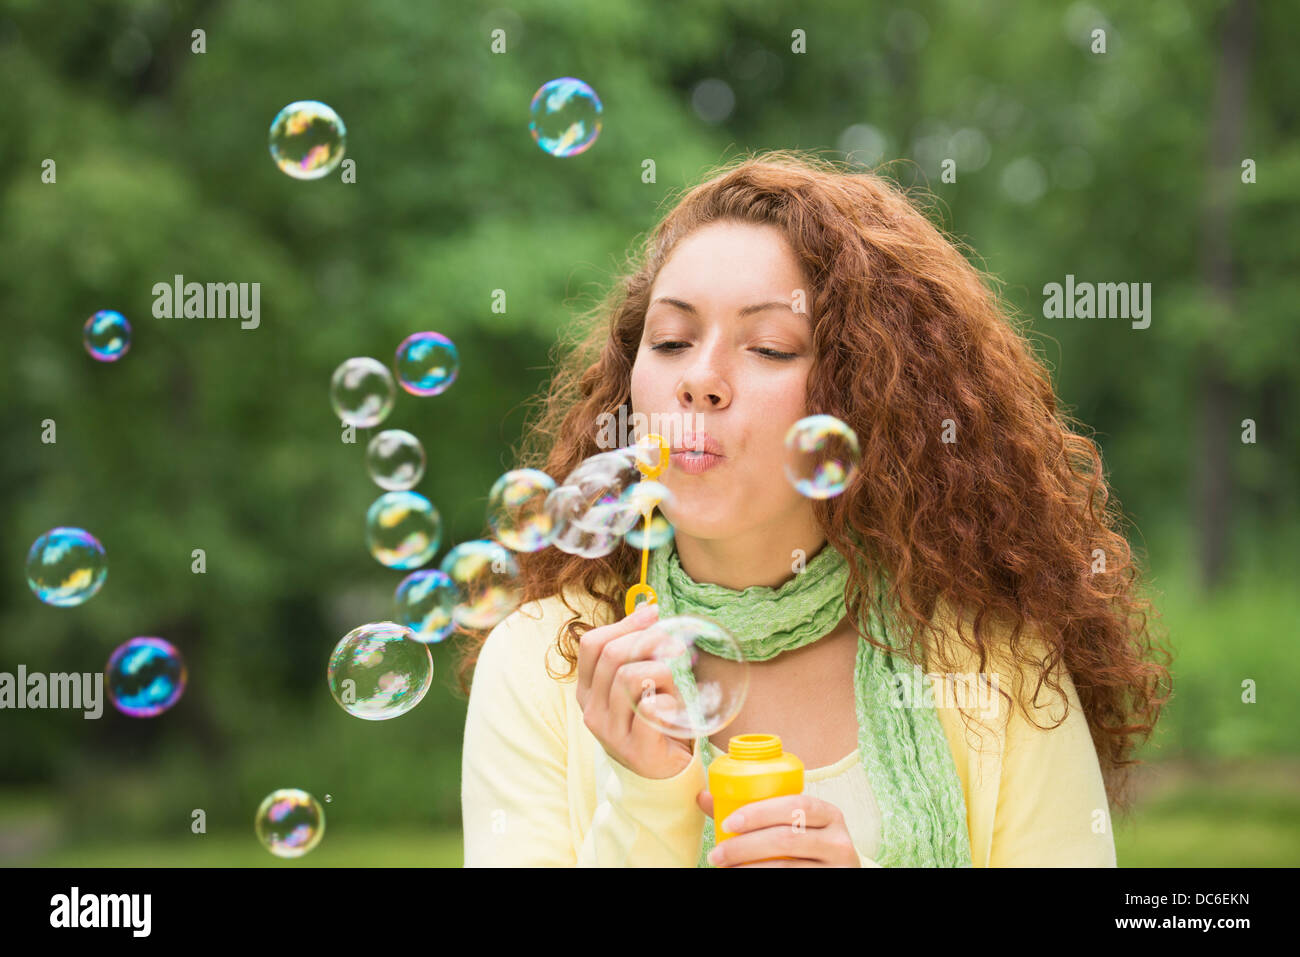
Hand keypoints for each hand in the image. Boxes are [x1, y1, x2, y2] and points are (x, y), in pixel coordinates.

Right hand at [575, 601, 694, 779]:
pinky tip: (673, 705)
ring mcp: (610, 731)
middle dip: (648, 641)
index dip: (624, 624)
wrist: (660, 773)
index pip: (591, 645)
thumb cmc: (651, 721)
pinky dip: (668, 700)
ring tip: (675, 683)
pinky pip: (651, 709)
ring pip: (631, 678)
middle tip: (677, 643)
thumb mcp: (637, 685)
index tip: (654, 614)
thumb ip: (637, 654)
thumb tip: (649, 610)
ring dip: (661, 672)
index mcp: (587, 690)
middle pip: (612, 656)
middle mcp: (591, 709)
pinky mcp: (635, 749)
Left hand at [695, 790, 860, 866]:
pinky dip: (762, 878)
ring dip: (748, 869)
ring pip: (786, 868)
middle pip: (786, 839)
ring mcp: (837, 868)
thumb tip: (703, 796)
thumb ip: (755, 811)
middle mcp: (838, 841)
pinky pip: (791, 882)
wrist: (839, 874)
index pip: (795, 806)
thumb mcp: (793, 825)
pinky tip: (744, 876)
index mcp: (829, 814)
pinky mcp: (831, 883)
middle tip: (716, 854)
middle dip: (744, 846)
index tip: (728, 823)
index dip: (760, 812)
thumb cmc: (807, 846)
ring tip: (725, 868)